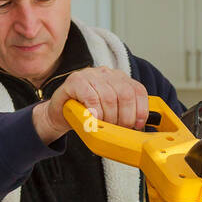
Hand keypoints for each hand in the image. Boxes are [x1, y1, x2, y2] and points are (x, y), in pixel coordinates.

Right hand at [32, 67, 149, 143]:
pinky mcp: (75, 80)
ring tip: (104, 125)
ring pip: (109, 97)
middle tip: (118, 128)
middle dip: (124, 117)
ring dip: (109, 117)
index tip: (137, 125)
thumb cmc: (87, 112)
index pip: (138, 90)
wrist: (61, 113)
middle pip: (125, 94)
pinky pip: (91, 97)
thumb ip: (125, 112)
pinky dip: (95, 112)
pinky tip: (93, 118)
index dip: (141, 110)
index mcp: (119, 78)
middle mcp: (107, 73)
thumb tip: (140, 126)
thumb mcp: (111, 111)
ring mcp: (90, 74)